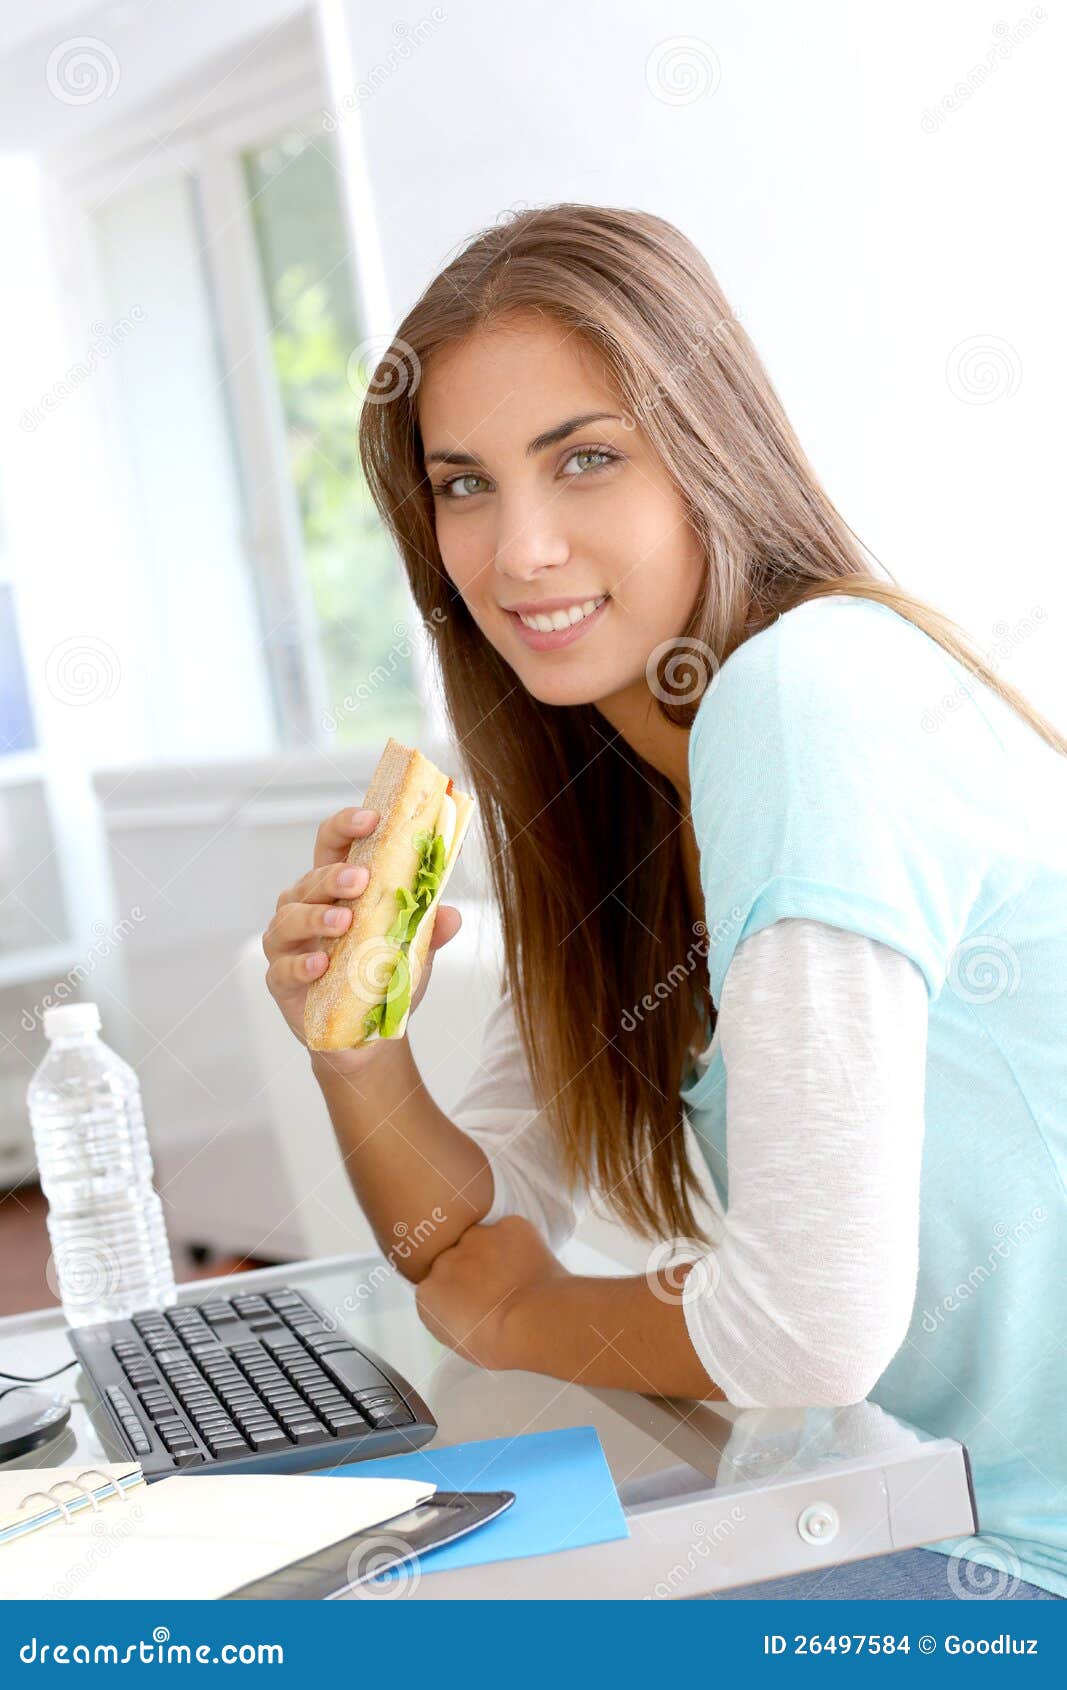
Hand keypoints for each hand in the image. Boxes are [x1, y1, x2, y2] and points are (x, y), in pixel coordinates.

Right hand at [262, 802, 461, 1076]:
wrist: (368, 1034)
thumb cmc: (384, 976)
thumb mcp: (415, 949)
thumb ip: (431, 929)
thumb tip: (453, 913)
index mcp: (335, 886)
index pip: (333, 843)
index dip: (347, 825)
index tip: (372, 819)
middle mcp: (304, 906)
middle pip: (312, 879)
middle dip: (336, 876)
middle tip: (362, 878)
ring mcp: (288, 943)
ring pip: (290, 918)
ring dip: (317, 916)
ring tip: (344, 921)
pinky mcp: (280, 979)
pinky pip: (284, 967)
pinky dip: (302, 964)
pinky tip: (321, 964)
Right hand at [414, 1215, 568, 1370]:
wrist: (533, 1320)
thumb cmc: (498, 1343)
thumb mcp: (460, 1341)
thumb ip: (451, 1314)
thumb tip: (463, 1304)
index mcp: (429, 1292)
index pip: (437, 1287)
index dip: (457, 1296)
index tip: (473, 1306)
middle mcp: (446, 1259)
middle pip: (455, 1259)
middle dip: (470, 1270)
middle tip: (494, 1290)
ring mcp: (477, 1237)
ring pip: (481, 1240)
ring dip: (492, 1253)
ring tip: (514, 1276)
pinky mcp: (508, 1225)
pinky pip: (510, 1231)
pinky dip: (518, 1244)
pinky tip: (529, 1264)